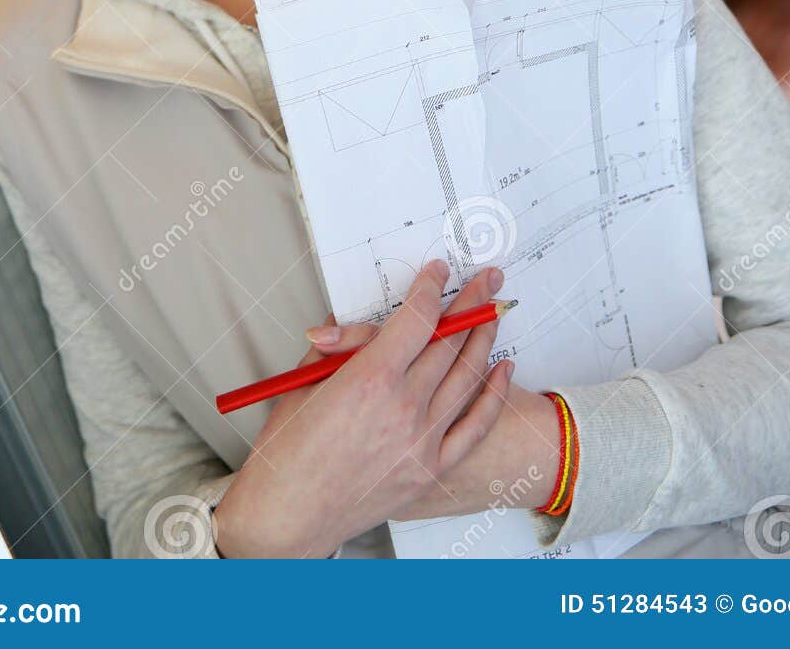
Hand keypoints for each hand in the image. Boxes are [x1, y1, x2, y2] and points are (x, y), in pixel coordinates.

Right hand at [307, 265, 558, 523]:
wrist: (287, 517)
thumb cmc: (286, 455)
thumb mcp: (304, 383)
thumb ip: (337, 347)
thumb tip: (355, 324)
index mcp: (370, 377)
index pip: (417, 318)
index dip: (431, 287)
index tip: (437, 272)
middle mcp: (403, 406)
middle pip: (450, 341)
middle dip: (471, 303)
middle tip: (485, 281)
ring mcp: (422, 441)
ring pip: (467, 377)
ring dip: (485, 338)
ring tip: (495, 312)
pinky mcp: (429, 470)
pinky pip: (474, 427)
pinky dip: (492, 395)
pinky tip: (502, 369)